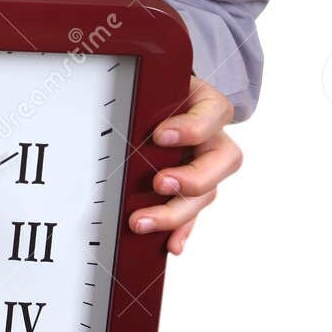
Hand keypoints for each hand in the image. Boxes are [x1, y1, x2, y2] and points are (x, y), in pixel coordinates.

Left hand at [130, 74, 242, 255]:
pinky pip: (194, 214)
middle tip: (159, 183)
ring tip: (142, 221)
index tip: (159, 135)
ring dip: (177, 212)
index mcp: (207, 104)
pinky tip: (170, 244)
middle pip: (225, 161)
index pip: (214, 113)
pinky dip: (181, 230)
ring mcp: (206, 165)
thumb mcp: (154, 87)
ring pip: (209, 193)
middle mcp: (214, 137)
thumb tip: (106, 100)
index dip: (192, 128)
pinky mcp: (193, 189)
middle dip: (192, 178)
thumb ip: (146, 97)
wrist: (160, 98)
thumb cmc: (156, 93)